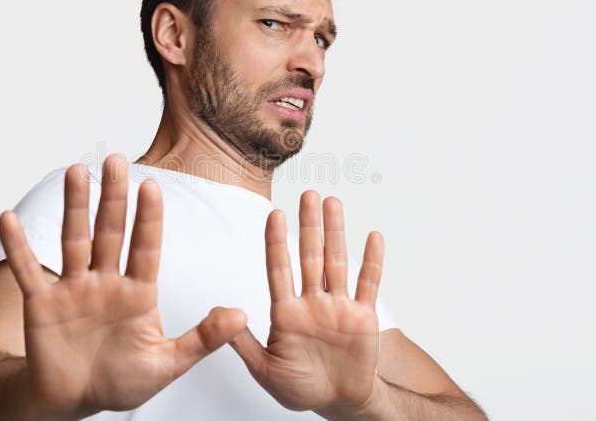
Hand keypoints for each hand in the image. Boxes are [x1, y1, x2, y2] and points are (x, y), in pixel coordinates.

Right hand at [0, 155, 246, 418]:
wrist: (74, 402)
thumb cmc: (121, 382)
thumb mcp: (167, 364)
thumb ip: (202, 339)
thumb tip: (242, 315)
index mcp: (137, 293)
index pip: (146, 247)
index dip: (148, 218)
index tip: (151, 186)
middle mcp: (105, 282)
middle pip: (111, 232)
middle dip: (113, 197)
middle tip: (116, 161)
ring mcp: (73, 289)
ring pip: (74, 240)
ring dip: (74, 207)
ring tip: (76, 171)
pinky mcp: (41, 304)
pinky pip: (27, 271)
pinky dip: (18, 247)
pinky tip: (8, 218)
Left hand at [229, 191, 384, 417]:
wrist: (338, 403)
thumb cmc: (300, 388)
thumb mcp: (265, 370)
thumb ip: (244, 344)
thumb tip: (223, 316)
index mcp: (286, 313)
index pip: (279, 268)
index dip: (276, 241)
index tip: (274, 214)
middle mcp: (312, 302)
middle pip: (309, 256)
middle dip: (308, 225)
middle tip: (307, 194)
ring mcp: (338, 307)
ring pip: (337, 262)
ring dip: (335, 233)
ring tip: (333, 202)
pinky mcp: (363, 317)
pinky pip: (369, 284)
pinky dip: (372, 261)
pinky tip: (372, 236)